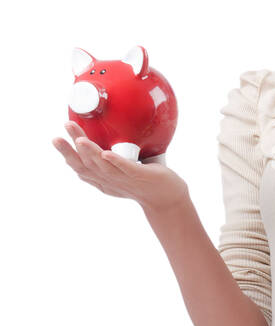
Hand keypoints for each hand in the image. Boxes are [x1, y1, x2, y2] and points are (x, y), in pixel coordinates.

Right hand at [52, 120, 189, 215]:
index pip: (81, 168)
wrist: (167, 197)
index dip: (67, 155)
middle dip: (70, 151)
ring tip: (80, 140)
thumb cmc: (143, 181)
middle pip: (86, 166)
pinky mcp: (140, 177)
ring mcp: (125, 180)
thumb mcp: (122, 169)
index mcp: (103, 179)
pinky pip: (127, 169)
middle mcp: (110, 181)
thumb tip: (106, 127)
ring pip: (103, 168)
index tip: (57, 140)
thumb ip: (111, 155)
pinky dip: (115, 162)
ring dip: (90, 153)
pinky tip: (106, 154)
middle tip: (57, 137)